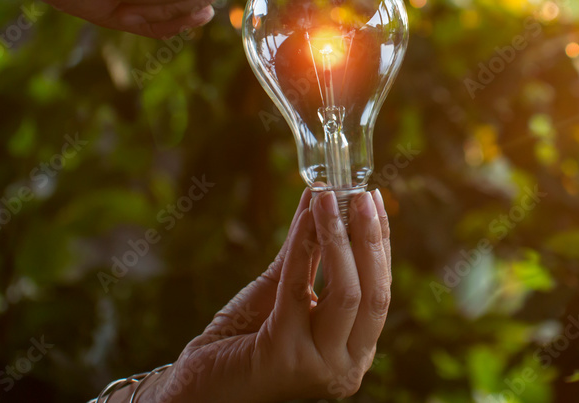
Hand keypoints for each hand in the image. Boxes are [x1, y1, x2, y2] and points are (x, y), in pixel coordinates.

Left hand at [142, 188, 391, 401]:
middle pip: (375, 294)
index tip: (372, 200)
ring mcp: (318, 366)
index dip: (380, 243)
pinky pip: (300, 292)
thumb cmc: (242, 339)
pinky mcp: (284, 357)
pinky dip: (304, 249)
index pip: (381, 289)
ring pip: (347, 294)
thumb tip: (323, 195)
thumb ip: (307, 249)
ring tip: (328, 198)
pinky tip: (304, 218)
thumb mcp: (284, 288)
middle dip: (369, 239)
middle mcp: (346, 366)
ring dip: (339, 239)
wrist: (197, 386)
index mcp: (354, 350)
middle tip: (358, 194)